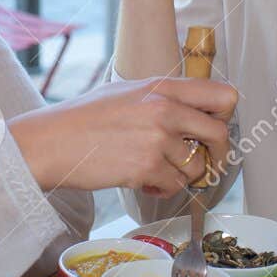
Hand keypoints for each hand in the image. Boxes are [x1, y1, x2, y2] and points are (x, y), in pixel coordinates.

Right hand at [7, 75, 235, 194]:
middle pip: (220, 135)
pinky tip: (143, 181)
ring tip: (157, 171)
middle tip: (205, 162)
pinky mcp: (146, 167)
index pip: (224, 95)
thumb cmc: (85, 118)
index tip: (213, 128)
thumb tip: (195, 112)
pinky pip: (174, 186)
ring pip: (197, 168)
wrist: (51, 142)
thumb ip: (163, 98)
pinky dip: (162, 189)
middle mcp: (164, 110)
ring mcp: (156, 139)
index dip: (225, 116)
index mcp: (163, 86)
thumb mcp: (127, 92)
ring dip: (182, 176)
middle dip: (217, 155)